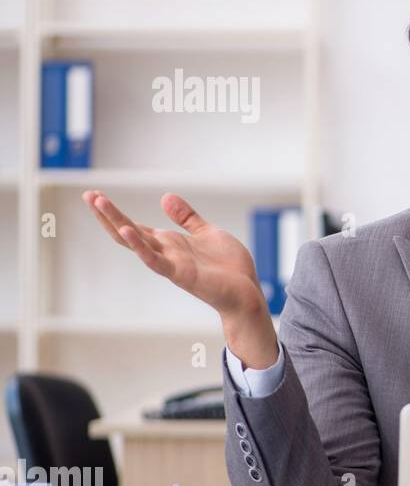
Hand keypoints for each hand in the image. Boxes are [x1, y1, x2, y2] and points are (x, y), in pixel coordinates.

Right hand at [82, 190, 279, 367]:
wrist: (246, 291)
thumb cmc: (228, 266)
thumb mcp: (206, 232)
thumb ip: (186, 218)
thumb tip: (165, 197)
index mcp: (169, 243)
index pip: (134, 226)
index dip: (114, 212)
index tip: (95, 194)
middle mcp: (164, 252)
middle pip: (128, 231)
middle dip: (107, 214)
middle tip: (87, 195)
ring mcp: (170, 263)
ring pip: (135, 242)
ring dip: (116, 222)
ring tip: (98, 203)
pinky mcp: (181, 274)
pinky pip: (155, 261)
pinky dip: (140, 246)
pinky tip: (126, 230)